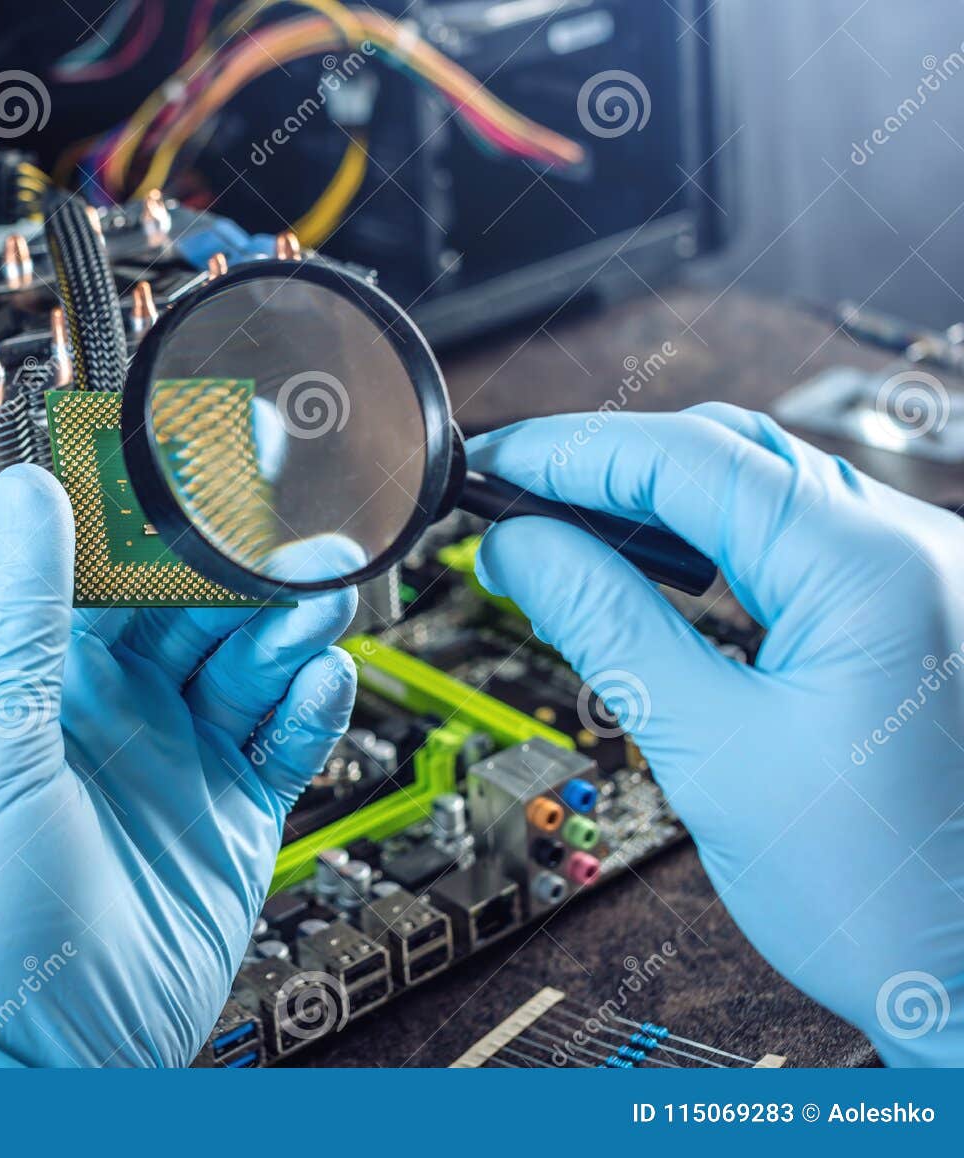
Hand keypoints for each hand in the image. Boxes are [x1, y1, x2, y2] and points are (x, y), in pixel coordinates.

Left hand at [0, 464, 356, 1066]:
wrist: (27, 1058)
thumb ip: (26, 614)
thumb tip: (24, 495)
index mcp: (46, 686)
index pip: (115, 576)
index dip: (164, 525)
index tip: (210, 470)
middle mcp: (116, 718)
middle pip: (199, 615)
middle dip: (248, 571)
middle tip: (300, 529)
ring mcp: (178, 768)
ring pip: (250, 669)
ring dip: (289, 628)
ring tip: (324, 595)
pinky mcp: (232, 824)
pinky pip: (284, 746)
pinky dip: (311, 708)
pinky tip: (324, 674)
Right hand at [467, 403, 963, 1065]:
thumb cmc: (885, 896)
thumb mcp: (713, 757)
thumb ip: (607, 631)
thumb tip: (520, 549)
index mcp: (870, 572)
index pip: (687, 458)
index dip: (571, 453)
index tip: (491, 465)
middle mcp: (911, 552)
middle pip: (726, 454)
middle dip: (606, 468)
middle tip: (509, 499)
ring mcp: (915, 580)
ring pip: (758, 491)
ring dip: (651, 505)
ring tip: (559, 539)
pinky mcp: (903, 615)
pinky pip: (789, 543)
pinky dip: (703, 546)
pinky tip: (644, 575)